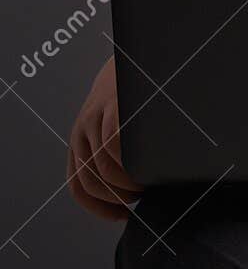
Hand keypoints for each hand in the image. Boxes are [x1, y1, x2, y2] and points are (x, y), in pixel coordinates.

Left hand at [67, 57, 142, 219]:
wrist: (140, 53)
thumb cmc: (137, 95)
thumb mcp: (119, 124)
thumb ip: (118, 151)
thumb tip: (133, 187)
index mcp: (81, 139)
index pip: (78, 186)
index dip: (99, 207)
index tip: (121, 215)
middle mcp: (82, 131)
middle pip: (91, 183)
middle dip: (118, 198)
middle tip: (142, 196)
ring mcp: (94, 118)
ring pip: (104, 171)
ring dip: (128, 186)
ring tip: (148, 183)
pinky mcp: (111, 108)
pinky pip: (115, 149)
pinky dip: (130, 166)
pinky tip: (147, 167)